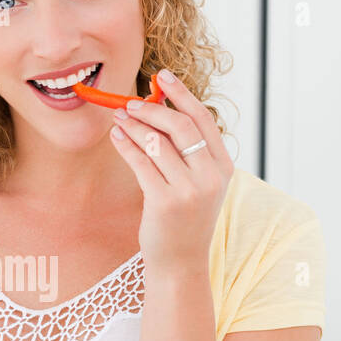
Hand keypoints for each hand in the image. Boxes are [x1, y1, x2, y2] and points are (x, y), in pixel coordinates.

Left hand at [110, 67, 233, 272]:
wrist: (180, 263)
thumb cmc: (185, 220)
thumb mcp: (199, 184)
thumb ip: (189, 152)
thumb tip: (162, 109)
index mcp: (223, 167)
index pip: (203, 120)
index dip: (182, 94)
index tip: (163, 76)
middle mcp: (210, 177)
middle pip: (180, 127)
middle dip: (152, 109)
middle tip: (130, 102)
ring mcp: (188, 191)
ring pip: (157, 143)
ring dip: (134, 125)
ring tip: (119, 117)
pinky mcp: (164, 202)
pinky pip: (141, 163)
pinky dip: (126, 145)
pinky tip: (117, 137)